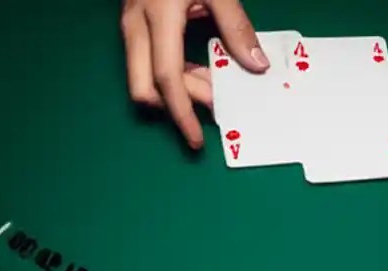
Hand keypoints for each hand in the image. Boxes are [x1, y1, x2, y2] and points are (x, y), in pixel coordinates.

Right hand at [121, 0, 270, 148]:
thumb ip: (236, 25)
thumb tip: (257, 65)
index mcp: (157, 16)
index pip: (168, 79)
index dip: (183, 112)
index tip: (198, 137)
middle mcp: (136, 25)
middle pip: (146, 88)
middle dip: (178, 107)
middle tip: (214, 111)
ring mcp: (131, 23)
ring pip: (145, 77)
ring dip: (179, 89)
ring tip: (214, 89)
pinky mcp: (135, 22)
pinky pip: (150, 61)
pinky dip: (174, 72)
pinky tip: (200, 71)